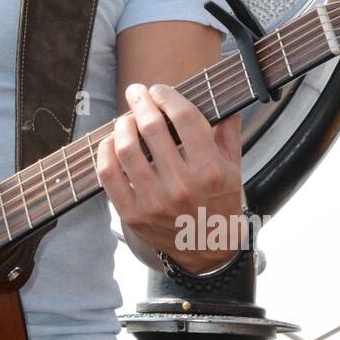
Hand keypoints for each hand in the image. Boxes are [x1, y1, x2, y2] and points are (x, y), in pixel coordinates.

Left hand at [97, 82, 243, 274]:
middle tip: (136, 92)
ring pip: (126, 148)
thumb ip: (228, 131)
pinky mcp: (133, 214)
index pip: (184, 118)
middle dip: (141, 102)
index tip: (159, 90)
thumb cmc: (220, 202)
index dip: (167, 96)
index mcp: (210, 170)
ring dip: (122, 124)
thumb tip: (225, 97)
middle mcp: (182, 186)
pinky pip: (108, 175)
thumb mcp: (234, 168)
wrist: (207, 249)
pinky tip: (110, 141)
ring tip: (126, 118)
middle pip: (152, 128)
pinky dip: (105, 152)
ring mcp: (155, 202)